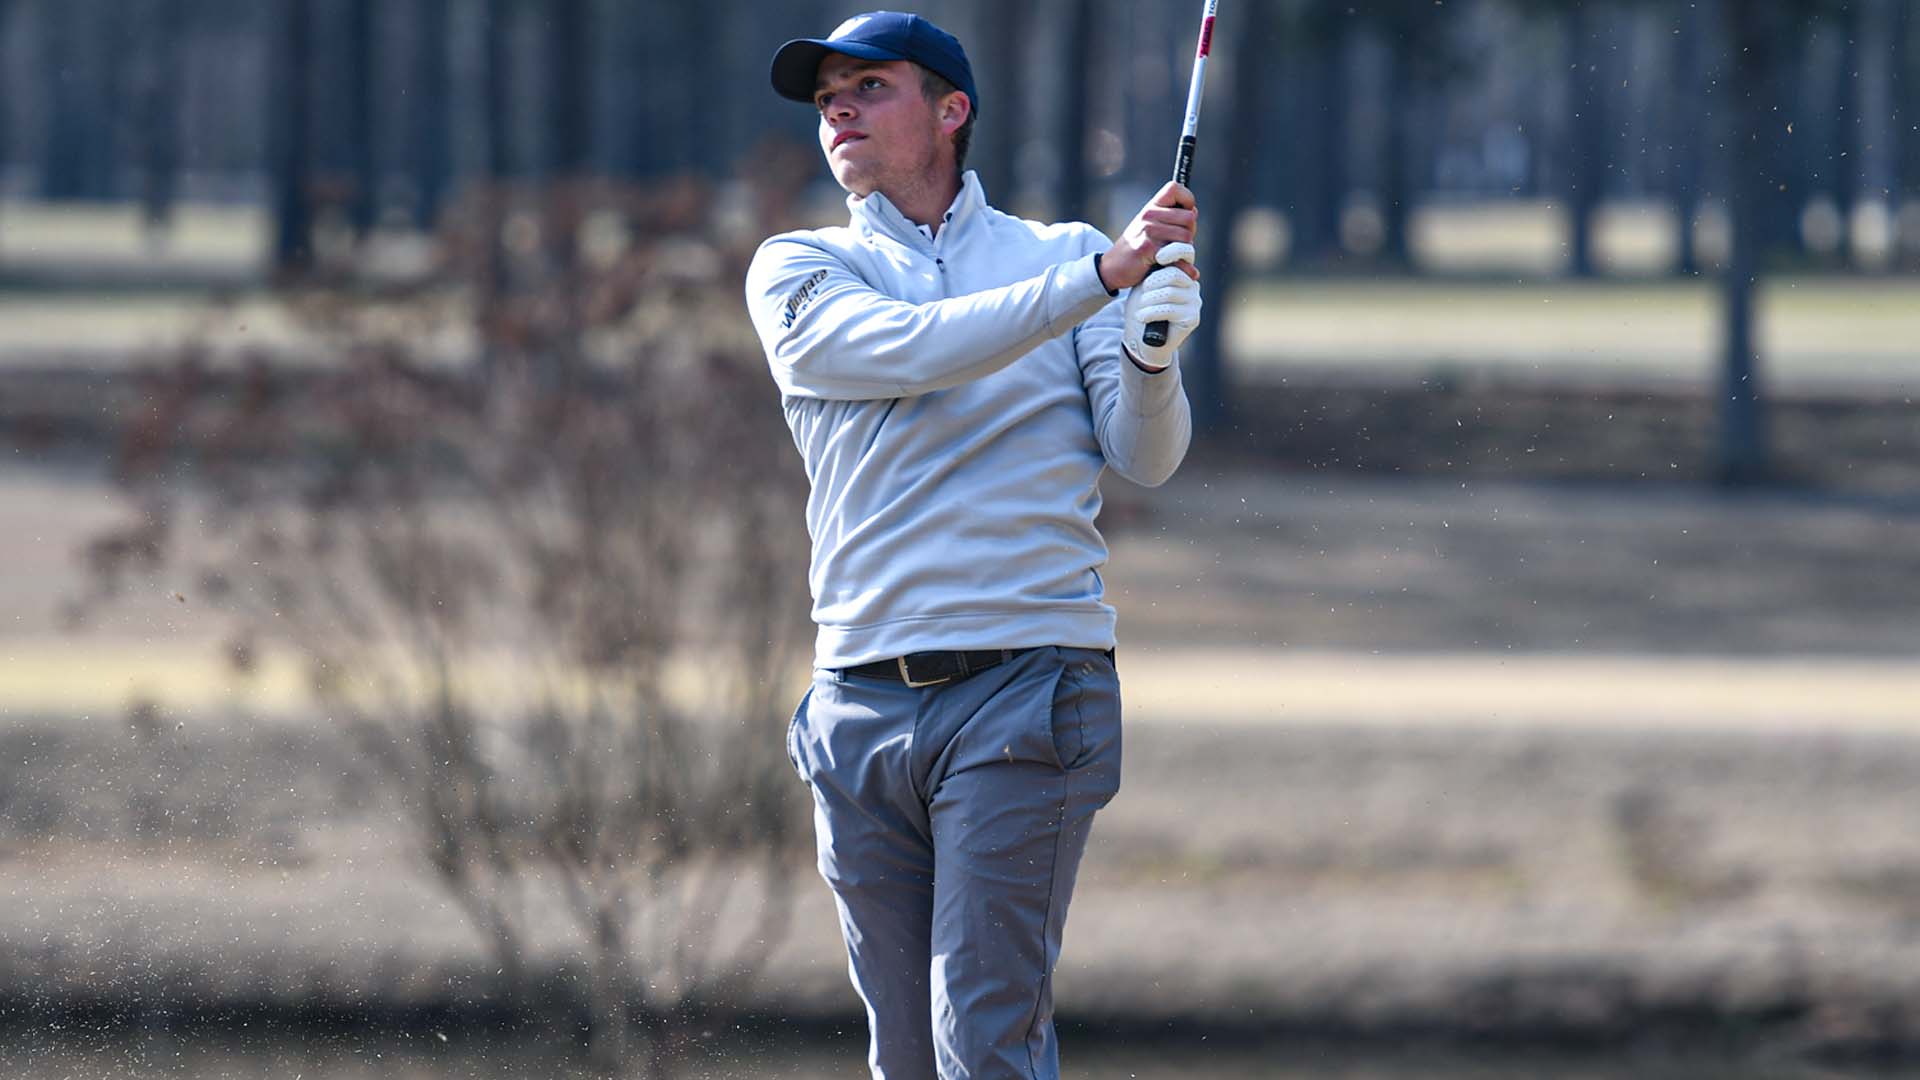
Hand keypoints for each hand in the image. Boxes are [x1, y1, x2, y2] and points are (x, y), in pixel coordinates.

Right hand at [1099, 182, 1199, 291]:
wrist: (1112, 268)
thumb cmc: (1136, 249)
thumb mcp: (1150, 227)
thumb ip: (1171, 219)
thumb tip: (1194, 212)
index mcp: (1151, 207)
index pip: (1175, 188)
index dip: (1187, 201)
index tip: (1182, 216)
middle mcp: (1149, 215)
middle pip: (1189, 218)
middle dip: (1189, 233)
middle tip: (1178, 244)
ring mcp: (1148, 230)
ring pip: (1186, 237)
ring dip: (1185, 250)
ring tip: (1173, 256)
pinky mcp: (1149, 248)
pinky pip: (1177, 253)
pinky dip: (1180, 264)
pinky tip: (1170, 265)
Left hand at [1122, 242, 1201, 370]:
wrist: (1141, 338)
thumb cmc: (1141, 308)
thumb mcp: (1143, 286)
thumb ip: (1152, 270)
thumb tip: (1155, 249)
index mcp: (1183, 273)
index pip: (1186, 254)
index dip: (1174, 251)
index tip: (1158, 257)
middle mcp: (1193, 286)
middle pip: (1174, 274)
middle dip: (1152, 283)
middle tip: (1142, 294)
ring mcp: (1195, 302)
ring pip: (1169, 293)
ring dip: (1148, 300)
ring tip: (1140, 308)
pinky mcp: (1193, 318)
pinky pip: (1170, 309)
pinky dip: (1151, 312)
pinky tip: (1142, 317)